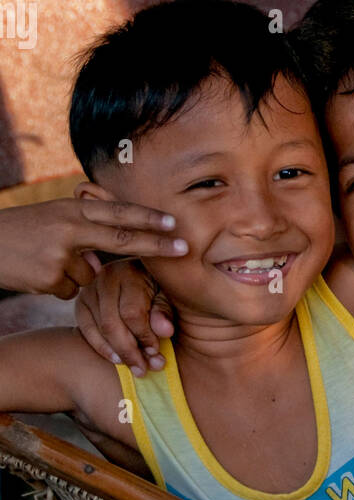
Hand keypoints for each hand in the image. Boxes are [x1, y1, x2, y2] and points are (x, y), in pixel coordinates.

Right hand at [0, 197, 186, 299]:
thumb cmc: (24, 230)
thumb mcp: (54, 216)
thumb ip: (84, 229)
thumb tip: (104, 259)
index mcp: (72, 208)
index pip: (117, 212)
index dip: (147, 217)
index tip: (173, 222)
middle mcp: (69, 227)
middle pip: (120, 238)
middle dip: (155, 244)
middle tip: (183, 247)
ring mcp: (60, 254)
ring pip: (90, 274)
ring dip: (75, 274)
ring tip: (45, 260)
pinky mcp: (49, 278)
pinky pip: (70, 290)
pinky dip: (57, 286)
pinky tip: (37, 274)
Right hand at [76, 259, 175, 375]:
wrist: (142, 276)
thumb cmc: (158, 287)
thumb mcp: (167, 296)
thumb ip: (165, 312)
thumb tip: (165, 331)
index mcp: (130, 272)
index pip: (132, 313)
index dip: (145, 337)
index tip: (156, 353)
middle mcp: (105, 277)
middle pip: (112, 324)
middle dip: (130, 351)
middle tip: (144, 369)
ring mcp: (90, 289)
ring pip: (100, 330)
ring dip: (118, 353)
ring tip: (136, 367)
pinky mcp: (81, 302)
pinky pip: (87, 330)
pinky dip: (102, 348)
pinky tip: (117, 359)